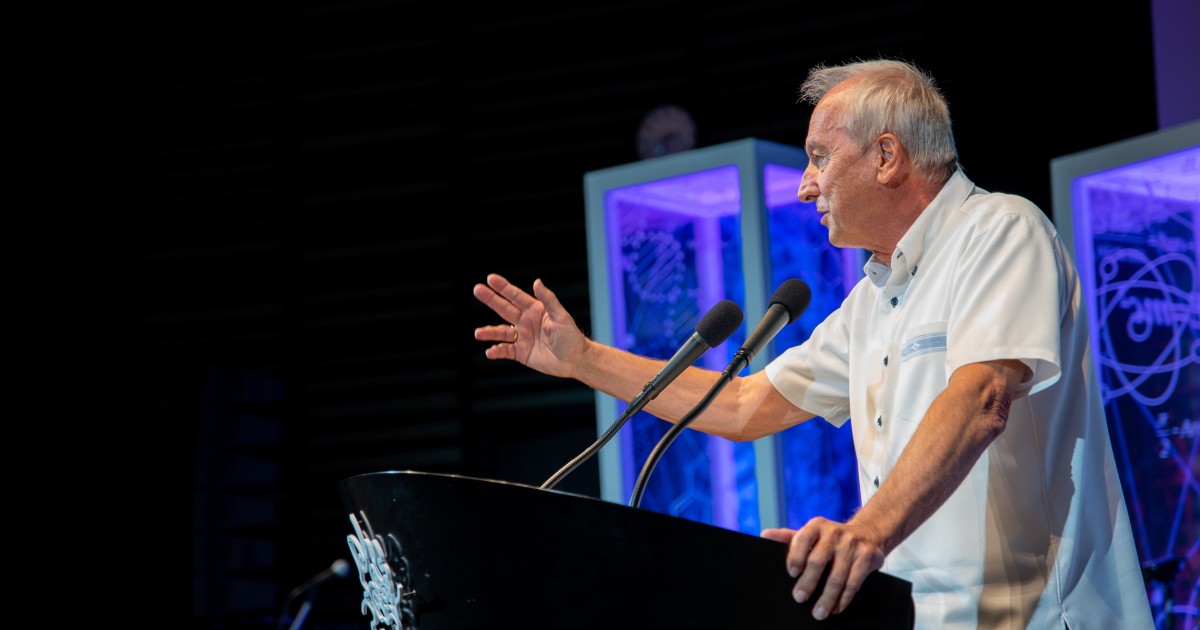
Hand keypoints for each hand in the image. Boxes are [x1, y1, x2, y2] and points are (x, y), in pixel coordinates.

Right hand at [472, 273, 586, 378]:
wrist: (575, 360)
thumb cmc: (571, 336)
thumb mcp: (561, 317)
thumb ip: (548, 300)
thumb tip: (537, 282)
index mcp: (534, 310)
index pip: (516, 296)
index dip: (503, 287)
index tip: (490, 279)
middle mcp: (525, 321)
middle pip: (504, 309)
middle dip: (491, 300)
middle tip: (477, 289)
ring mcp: (522, 337)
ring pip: (501, 332)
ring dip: (489, 332)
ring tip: (478, 333)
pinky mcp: (521, 353)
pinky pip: (505, 350)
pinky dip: (497, 351)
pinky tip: (490, 352)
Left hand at [761, 518, 884, 619]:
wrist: (867, 533)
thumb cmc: (830, 538)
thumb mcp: (811, 533)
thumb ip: (788, 537)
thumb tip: (764, 535)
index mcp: (817, 525)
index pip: (802, 539)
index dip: (795, 556)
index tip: (791, 573)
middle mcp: (834, 532)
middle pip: (818, 560)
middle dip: (808, 582)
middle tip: (799, 598)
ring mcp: (852, 544)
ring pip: (837, 576)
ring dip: (827, 598)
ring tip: (819, 613)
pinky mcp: (868, 556)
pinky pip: (854, 582)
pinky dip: (844, 598)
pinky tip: (836, 607)